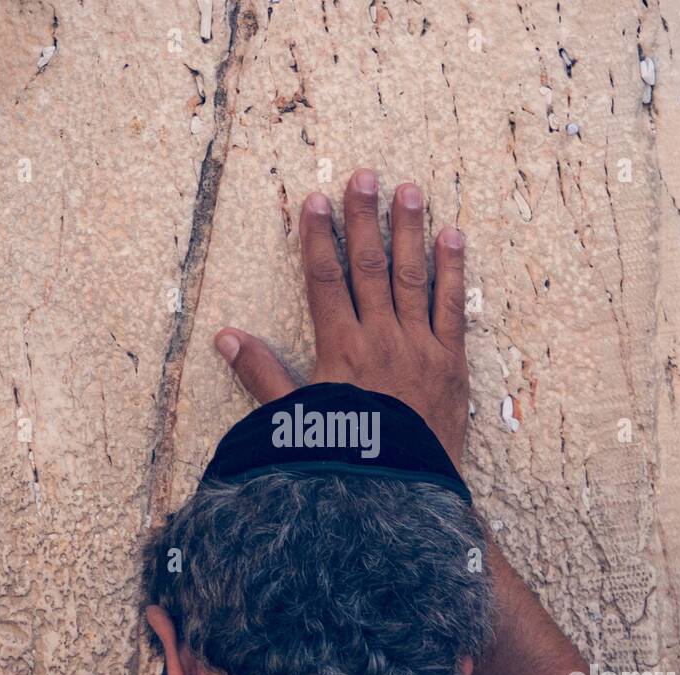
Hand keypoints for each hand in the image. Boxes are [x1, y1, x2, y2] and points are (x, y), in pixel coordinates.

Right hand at [214, 168, 469, 465]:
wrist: (401, 494)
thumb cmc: (344, 459)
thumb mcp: (295, 422)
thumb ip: (262, 377)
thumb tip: (226, 338)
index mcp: (341, 348)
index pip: (325, 279)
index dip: (319, 236)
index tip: (316, 198)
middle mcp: (381, 337)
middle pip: (369, 266)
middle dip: (364, 218)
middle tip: (365, 175)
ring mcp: (420, 346)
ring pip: (413, 277)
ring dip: (410, 231)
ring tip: (410, 190)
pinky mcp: (452, 363)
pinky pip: (453, 308)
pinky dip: (453, 271)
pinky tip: (453, 237)